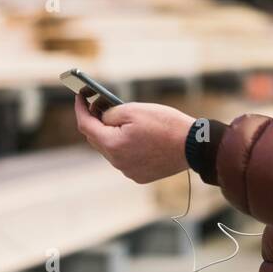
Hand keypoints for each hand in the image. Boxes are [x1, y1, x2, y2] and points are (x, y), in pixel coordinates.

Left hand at [73, 94, 195, 183]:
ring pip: (110, 150)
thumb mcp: (133, 109)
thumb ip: (110, 113)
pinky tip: (134, 135)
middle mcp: (117, 162)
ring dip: (110, 135)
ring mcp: (128, 171)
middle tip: (96, 104)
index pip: (86, 126)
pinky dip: (124, 146)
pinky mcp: (140, 176)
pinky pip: (124, 159)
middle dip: (94, 121)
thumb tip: (101, 117)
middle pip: (97, 140)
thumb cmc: (165, 124)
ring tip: (117, 118)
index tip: (79, 96)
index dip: (80, 108)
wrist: (193, 145)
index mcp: (113, 145)